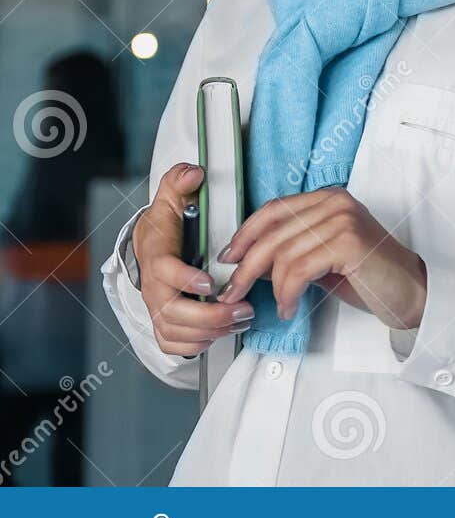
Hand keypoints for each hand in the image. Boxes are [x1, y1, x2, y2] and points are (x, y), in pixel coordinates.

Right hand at [132, 163, 256, 355]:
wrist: (150, 246)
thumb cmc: (167, 225)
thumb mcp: (174, 197)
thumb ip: (181, 182)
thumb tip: (193, 173)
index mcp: (157, 255)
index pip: (164, 271)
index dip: (184, 279)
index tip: (210, 281)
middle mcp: (153, 287)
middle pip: (172, 310)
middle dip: (209, 315)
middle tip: (242, 310)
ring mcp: (157, 307)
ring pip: (175, 330)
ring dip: (210, 331)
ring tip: (241, 320)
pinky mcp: (163, 322)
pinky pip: (173, 343)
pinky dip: (196, 344)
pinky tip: (220, 333)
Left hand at [215, 187, 427, 330]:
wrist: (410, 291)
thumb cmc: (368, 276)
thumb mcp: (322, 258)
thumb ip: (290, 251)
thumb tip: (246, 261)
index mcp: (329, 198)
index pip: (274, 209)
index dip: (245, 234)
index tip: (228, 258)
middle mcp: (336, 203)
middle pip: (272, 233)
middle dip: (246, 267)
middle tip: (233, 292)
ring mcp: (343, 220)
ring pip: (282, 254)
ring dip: (272, 287)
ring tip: (280, 305)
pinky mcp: (348, 243)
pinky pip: (298, 270)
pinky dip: (288, 293)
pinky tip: (292, 307)